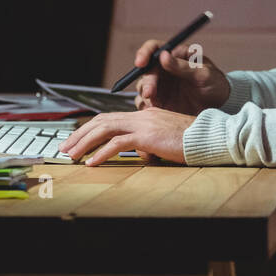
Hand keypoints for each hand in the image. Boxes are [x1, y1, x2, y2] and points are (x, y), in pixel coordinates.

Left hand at [60, 107, 194, 165]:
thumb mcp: (166, 140)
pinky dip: (101, 152)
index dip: (91, 128)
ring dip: (84, 142)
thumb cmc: (192, 141)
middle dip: (80, 134)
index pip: (110, 118)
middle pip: (101, 121)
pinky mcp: (147, 136)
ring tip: (72, 155)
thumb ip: (150, 144)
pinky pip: (118, 143)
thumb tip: (140, 155)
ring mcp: (143, 123)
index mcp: (144, 114)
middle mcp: (141, 115)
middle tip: (66, 147)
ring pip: (104, 129)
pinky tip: (92, 162)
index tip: (78, 140)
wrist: (209, 138)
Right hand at [130, 40, 229, 113]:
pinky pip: (145, 103)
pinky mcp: (160, 101)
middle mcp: (164, 69)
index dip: (144, 53)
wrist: (222, 107)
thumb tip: (163, 55)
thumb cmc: (215, 84)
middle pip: (146, 70)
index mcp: (175, 56)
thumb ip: (182, 66)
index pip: (153, 48)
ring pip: (142, 87)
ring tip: (155, 104)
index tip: (141, 63)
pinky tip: (153, 111)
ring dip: (145, 94)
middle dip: (146, 81)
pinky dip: (146, 106)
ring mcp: (161, 86)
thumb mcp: (203, 74)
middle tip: (150, 93)